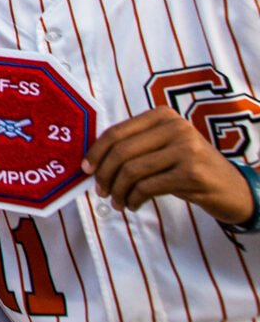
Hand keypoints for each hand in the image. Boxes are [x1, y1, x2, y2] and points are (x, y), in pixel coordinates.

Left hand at [84, 106, 255, 220]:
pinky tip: (133, 205)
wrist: (234, 189)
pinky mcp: (191, 173)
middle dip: (105, 174)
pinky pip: (147, 187)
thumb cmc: (190, 168)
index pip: (117, 132)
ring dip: (118, 190)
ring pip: (132, 170)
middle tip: (101, 191)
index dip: (96, 152)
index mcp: (163, 115)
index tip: (86, 169)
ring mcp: (185, 149)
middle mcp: (175, 127)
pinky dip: (133, 199)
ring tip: (117, 202)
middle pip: (121, 151)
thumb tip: (92, 161)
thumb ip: (136, 147)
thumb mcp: (164, 149)